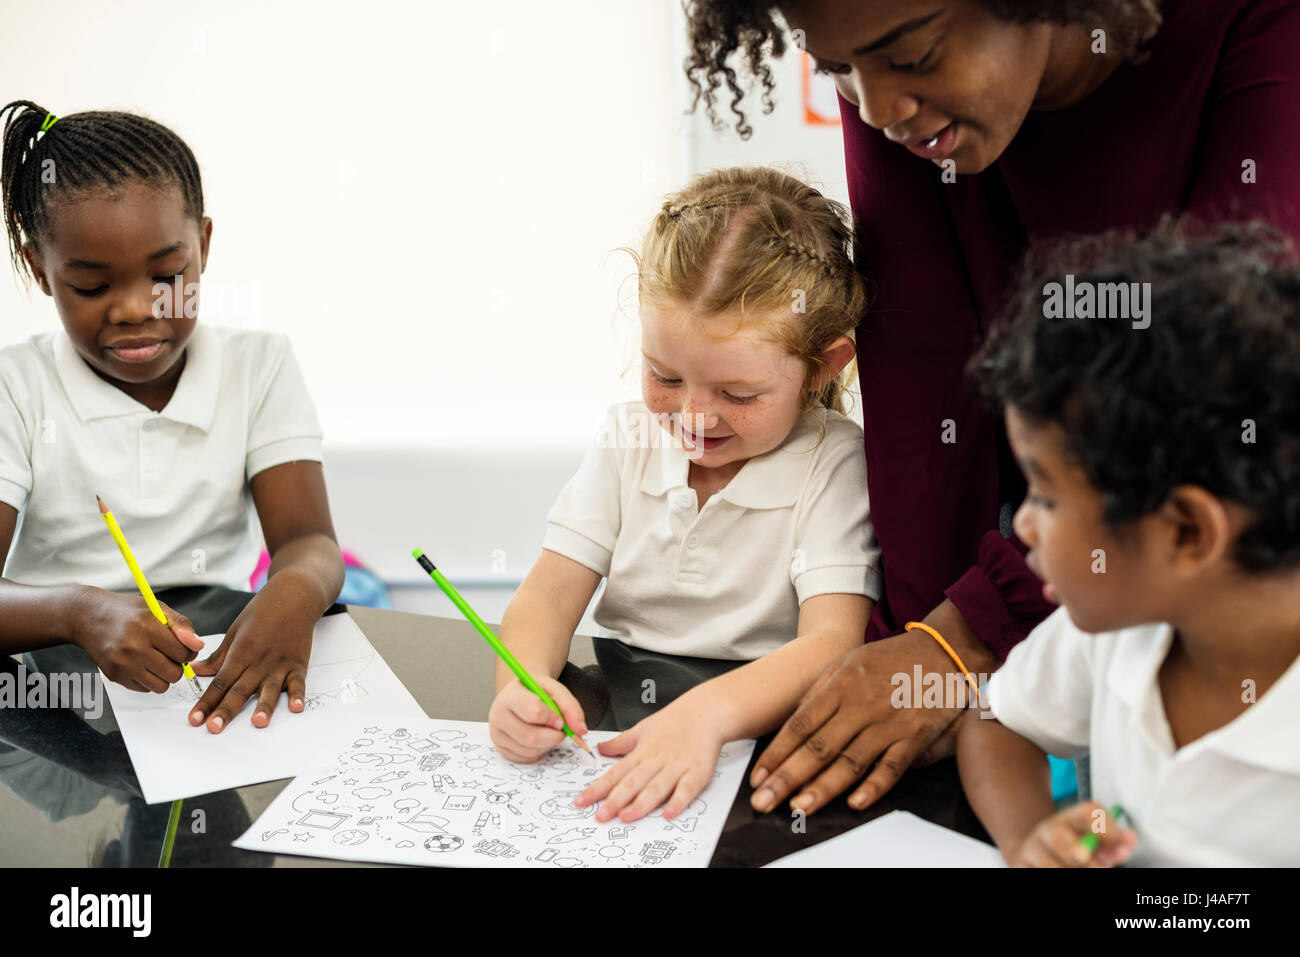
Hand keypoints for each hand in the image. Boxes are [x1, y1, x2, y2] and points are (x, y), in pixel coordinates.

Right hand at [71, 589, 203, 692]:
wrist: (88, 617)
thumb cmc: (126, 612)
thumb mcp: (157, 608)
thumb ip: (182, 625)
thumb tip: (198, 645)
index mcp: (147, 627)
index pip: (183, 653)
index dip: (188, 651)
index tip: (181, 646)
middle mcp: (134, 647)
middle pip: (174, 673)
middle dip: (177, 665)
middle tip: (168, 653)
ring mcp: (122, 664)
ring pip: (161, 686)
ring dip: (163, 676)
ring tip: (155, 659)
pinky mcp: (114, 676)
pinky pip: (144, 689)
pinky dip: (147, 680)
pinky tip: (140, 664)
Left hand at [188, 574, 316, 732]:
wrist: (294, 596)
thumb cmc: (263, 611)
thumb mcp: (235, 630)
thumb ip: (219, 656)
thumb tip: (197, 672)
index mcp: (241, 652)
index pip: (220, 681)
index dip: (206, 702)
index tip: (195, 719)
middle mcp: (259, 660)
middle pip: (240, 690)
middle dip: (226, 710)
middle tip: (214, 728)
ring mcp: (280, 663)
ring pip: (269, 689)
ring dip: (264, 706)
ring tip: (258, 722)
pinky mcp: (298, 664)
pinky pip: (298, 682)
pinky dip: (297, 695)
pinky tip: (295, 708)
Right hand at [488, 676, 587, 762]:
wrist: (519, 695)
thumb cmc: (536, 692)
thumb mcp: (555, 690)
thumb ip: (571, 707)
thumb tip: (580, 731)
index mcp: (511, 695)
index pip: (534, 712)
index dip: (552, 718)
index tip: (560, 719)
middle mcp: (498, 715)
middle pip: (530, 737)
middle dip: (553, 737)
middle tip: (560, 730)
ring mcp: (497, 733)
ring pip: (529, 750)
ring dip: (547, 744)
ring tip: (548, 731)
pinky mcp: (500, 748)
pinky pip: (525, 758)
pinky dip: (538, 752)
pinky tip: (539, 738)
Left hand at [574, 693, 725, 823]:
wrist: (706, 711)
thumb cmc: (675, 721)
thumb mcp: (643, 728)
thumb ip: (621, 743)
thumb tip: (600, 749)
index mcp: (642, 752)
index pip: (615, 773)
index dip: (597, 788)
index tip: (581, 802)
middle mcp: (656, 761)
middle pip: (633, 782)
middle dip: (615, 800)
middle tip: (600, 816)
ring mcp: (677, 767)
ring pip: (656, 787)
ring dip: (641, 803)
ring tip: (626, 817)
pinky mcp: (697, 772)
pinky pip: (687, 789)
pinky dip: (678, 801)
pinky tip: (669, 814)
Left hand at [749, 629, 968, 815]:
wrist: (943, 650)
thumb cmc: (889, 658)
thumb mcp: (847, 661)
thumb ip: (819, 691)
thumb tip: (792, 721)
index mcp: (840, 685)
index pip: (800, 725)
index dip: (776, 753)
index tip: (757, 776)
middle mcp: (861, 705)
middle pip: (819, 747)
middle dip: (788, 777)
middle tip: (764, 801)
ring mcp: (888, 723)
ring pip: (851, 761)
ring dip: (823, 788)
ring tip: (799, 808)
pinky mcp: (915, 737)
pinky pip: (892, 766)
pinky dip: (874, 786)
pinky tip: (854, 803)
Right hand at [1011, 802, 1135, 866]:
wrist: (1032, 856)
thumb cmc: (1069, 851)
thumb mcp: (1090, 842)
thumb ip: (1111, 843)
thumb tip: (1128, 840)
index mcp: (1069, 820)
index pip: (1088, 812)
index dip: (1106, 829)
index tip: (1122, 847)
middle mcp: (1046, 831)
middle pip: (1058, 836)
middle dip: (1077, 853)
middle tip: (1097, 867)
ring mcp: (1030, 850)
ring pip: (1047, 864)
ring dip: (1068, 872)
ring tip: (1078, 873)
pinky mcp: (1017, 866)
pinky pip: (1034, 873)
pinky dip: (1053, 875)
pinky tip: (1060, 871)